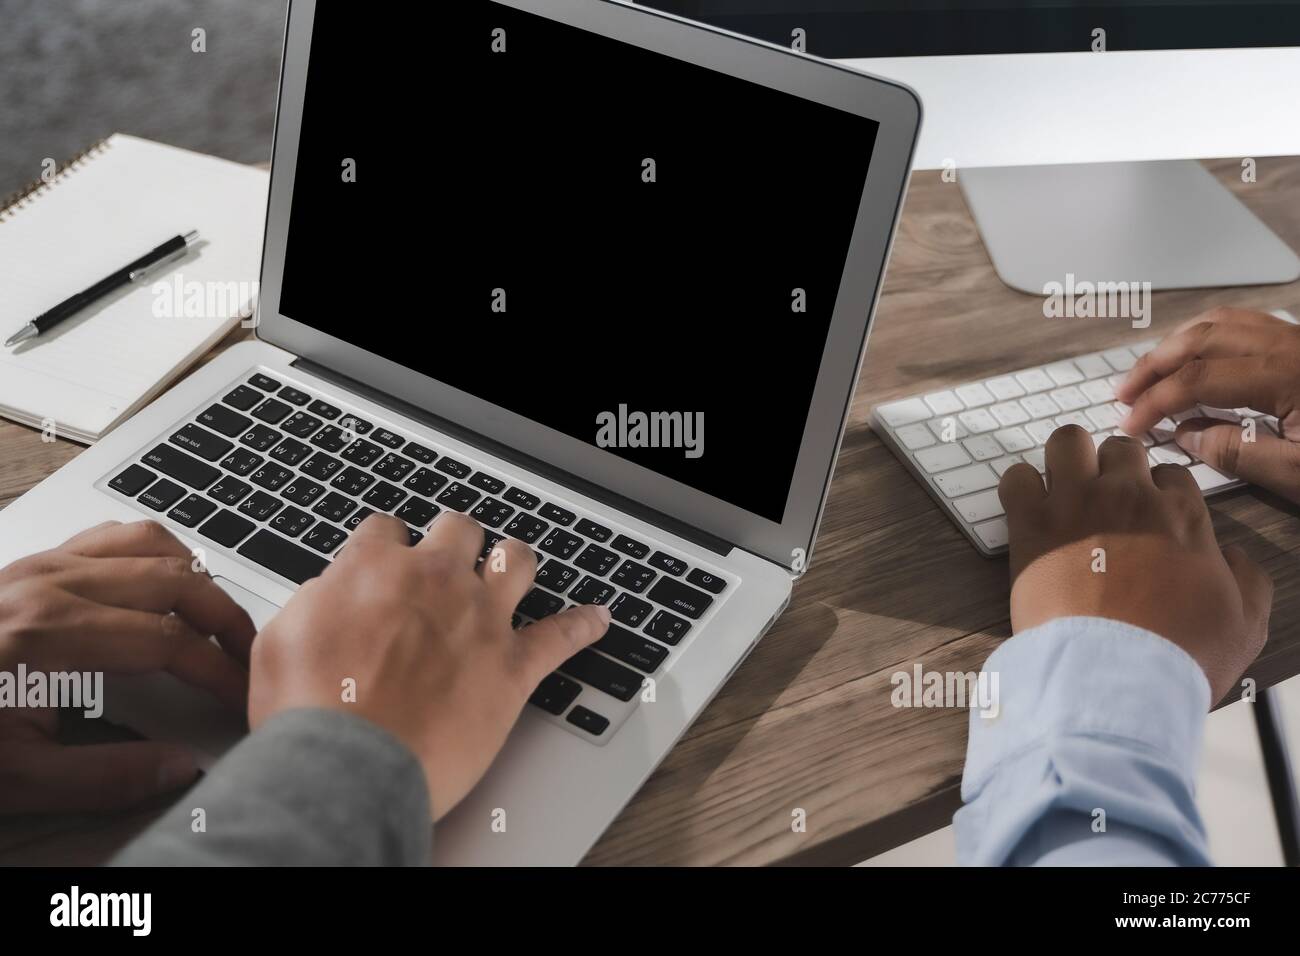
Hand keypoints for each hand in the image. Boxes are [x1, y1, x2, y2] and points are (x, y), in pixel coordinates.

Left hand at [0, 520, 254, 813]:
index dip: (218, 670)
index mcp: (47, 636)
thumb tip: (180, 767)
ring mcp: (40, 565)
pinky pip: (114, 534)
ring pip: (152, 544)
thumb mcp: (15, 778)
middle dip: (224, 619)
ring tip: (215, 617)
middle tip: (246, 657)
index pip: (168, 641)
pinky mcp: (32, 562)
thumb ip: (105, 777)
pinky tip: (165, 582)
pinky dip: (156, 551)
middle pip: (174, 582)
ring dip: (197, 578)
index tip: (241, 695)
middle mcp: (49, 586)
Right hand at [249, 512, 611, 819]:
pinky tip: (599, 619)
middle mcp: (434, 581)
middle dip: (453, 539)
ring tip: (515, 563)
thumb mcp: (280, 641)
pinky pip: (562, 636)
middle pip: (459, 530)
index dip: (388, 542)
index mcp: (374, 568)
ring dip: (514, 560)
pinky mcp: (512, 667)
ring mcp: (480, 620)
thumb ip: (314, 606)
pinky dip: (584, 625)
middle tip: (449, 556)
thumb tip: (329, 596)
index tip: (388, 555)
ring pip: (516, 561)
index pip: (387, 528)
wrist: (348, 767)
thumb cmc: (308, 714)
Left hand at [999, 426, 1271, 701]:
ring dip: (1066, 461)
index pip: (1170, 474)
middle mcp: (1129, 497)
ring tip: (1063, 492)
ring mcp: (1076, 504)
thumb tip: (1231, 556)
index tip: (1147, 515)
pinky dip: (1019, 489)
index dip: (1158, 492)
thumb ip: (1246, 579)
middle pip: (1120, 449)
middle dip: (1113, 469)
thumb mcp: (1244, 623)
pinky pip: (1016, 478)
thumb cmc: (1178, 654)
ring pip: (1067, 442)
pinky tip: (1026, 512)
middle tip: (1103, 502)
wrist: (1114, 676)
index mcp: (1181, 515)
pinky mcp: (1030, 524)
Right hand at [1117, 307, 1299, 503]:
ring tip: (1151, 372)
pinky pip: (1245, 323)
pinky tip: (1196, 359)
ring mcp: (1299, 338)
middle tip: (1124, 393)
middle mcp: (1289, 344)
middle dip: (1155, 365)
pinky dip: (1207, 336)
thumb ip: (1238, 452)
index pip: (1198, 379)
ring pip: (1222, 321)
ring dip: (1178, 344)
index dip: (1155, 402)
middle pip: (1201, 338)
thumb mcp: (1297, 473)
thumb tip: (1186, 435)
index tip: (1130, 425)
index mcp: (1286, 373)